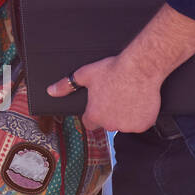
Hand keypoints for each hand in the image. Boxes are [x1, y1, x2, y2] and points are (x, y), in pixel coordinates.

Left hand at [46, 52, 161, 132]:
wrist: (139, 68)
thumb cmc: (112, 70)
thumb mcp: (84, 75)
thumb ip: (66, 86)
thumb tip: (51, 91)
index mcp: (94, 115)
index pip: (89, 122)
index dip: (93, 113)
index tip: (99, 104)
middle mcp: (110, 124)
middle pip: (108, 123)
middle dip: (110, 113)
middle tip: (116, 96)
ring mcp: (128, 126)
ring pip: (125, 123)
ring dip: (126, 115)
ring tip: (128, 97)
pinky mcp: (144, 125)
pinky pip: (141, 124)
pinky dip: (141, 116)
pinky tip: (139, 101)